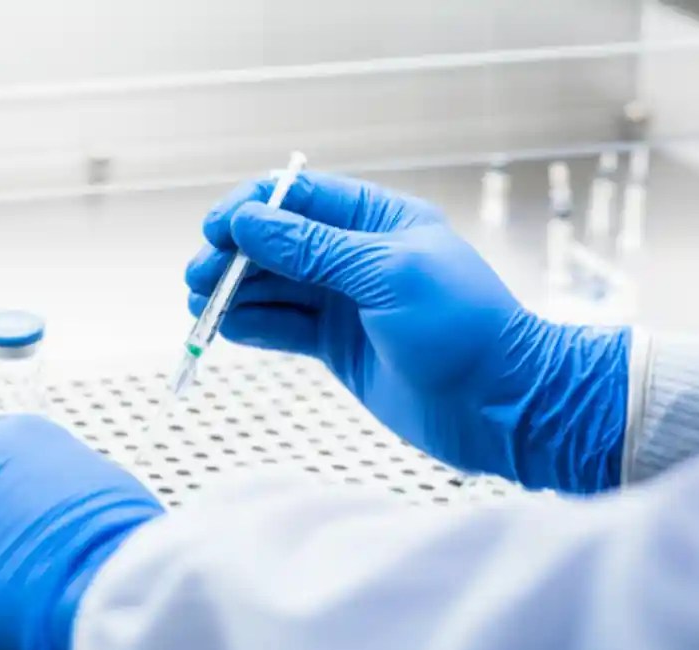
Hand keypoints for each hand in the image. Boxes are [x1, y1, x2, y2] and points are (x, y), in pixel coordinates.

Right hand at [187, 171, 628, 491]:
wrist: (500, 404)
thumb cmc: (460, 326)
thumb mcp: (385, 273)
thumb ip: (311, 248)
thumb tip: (246, 222)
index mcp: (377, 219)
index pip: (298, 196)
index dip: (251, 208)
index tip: (215, 230)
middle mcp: (356, 255)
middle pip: (276, 242)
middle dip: (232, 256)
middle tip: (198, 278)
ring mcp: (344, 302)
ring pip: (272, 287)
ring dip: (233, 293)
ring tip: (200, 307)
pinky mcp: (337, 346)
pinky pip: (282, 327)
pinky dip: (251, 326)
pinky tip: (225, 330)